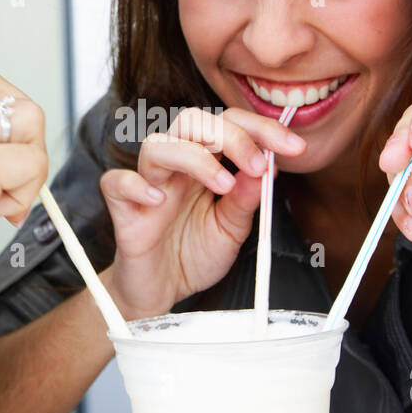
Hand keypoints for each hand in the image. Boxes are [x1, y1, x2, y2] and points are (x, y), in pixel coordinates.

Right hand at [100, 107, 304, 317]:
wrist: (163, 291)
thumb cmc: (194, 253)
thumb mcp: (232, 229)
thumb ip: (246, 199)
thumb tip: (268, 167)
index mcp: (205, 163)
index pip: (229, 124)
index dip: (262, 129)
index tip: (295, 147)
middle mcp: (176, 166)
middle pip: (193, 121)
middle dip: (232, 135)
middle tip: (258, 165)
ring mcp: (147, 183)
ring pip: (157, 144)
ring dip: (194, 157)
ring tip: (223, 185)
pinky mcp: (122, 208)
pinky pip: (116, 182)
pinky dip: (136, 185)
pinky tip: (158, 200)